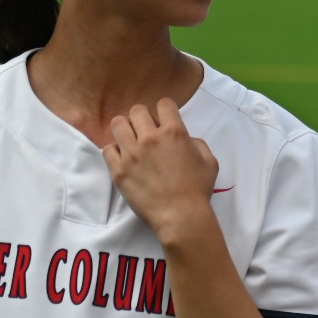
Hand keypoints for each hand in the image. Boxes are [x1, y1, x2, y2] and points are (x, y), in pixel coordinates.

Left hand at [103, 100, 219, 244]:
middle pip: (136, 111)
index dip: (165, 109)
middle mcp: (150, 138)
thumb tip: (185, 139)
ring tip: (131, 141)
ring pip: (118, 124)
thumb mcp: (209, 161)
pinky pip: (107, 149)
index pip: (163, 103)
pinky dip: (115, 150)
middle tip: (146, 130)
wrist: (180, 215)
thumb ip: (197, 143)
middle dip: (142, 117)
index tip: (164, 119)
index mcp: (174, 133)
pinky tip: (124, 158)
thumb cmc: (197, 189)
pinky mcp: (118, 169)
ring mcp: (131, 153)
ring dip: (126, 129)